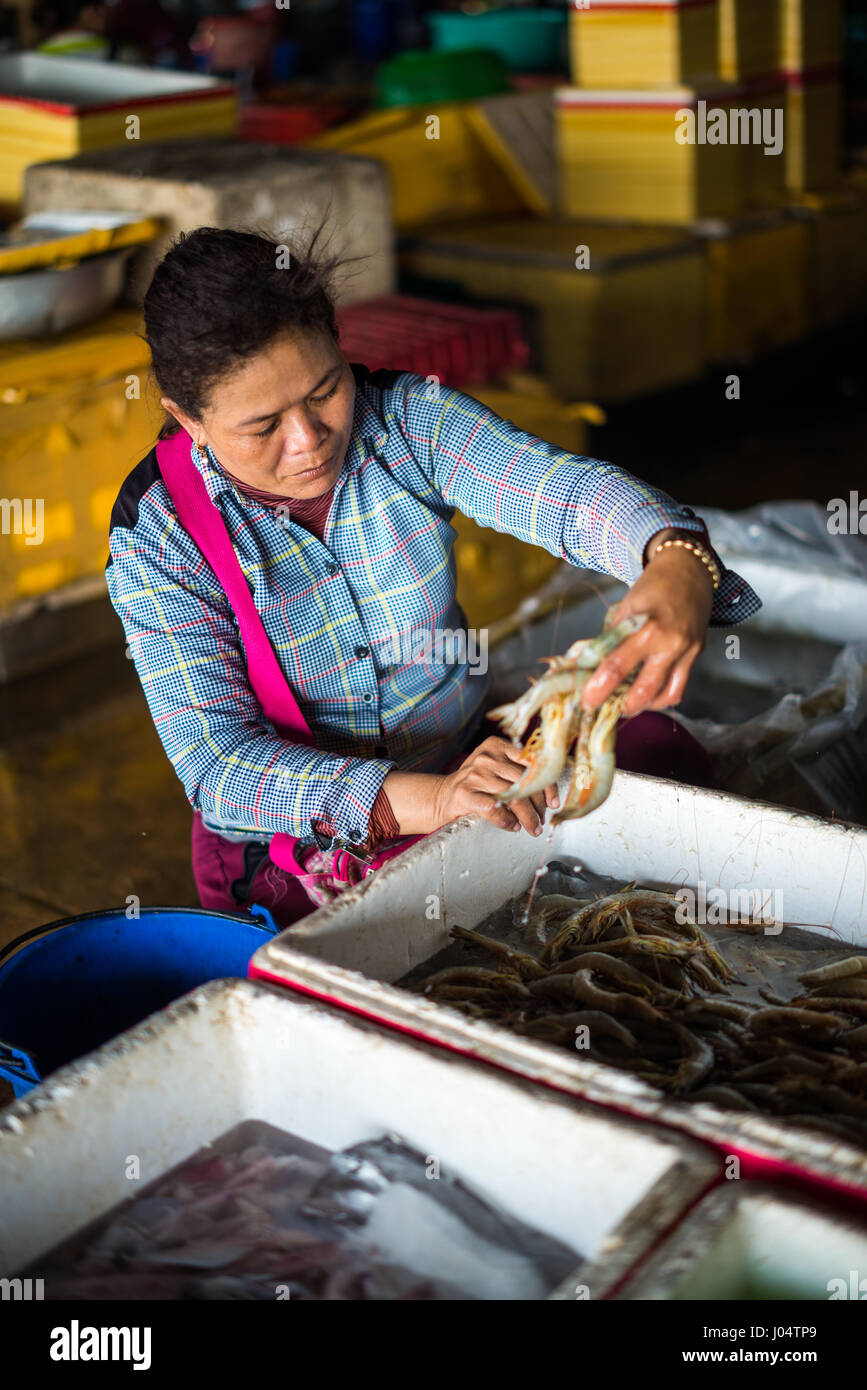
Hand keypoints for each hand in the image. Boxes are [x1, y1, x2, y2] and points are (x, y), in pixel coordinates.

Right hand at [432, 736, 559, 835]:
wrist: (442, 796)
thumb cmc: (476, 785)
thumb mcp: (496, 769)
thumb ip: (518, 772)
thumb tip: (549, 793)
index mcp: (497, 746)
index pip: (532, 763)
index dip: (547, 784)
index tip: (554, 802)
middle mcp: (486, 757)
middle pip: (524, 782)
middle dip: (538, 806)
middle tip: (541, 821)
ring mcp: (474, 775)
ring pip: (513, 797)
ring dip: (527, 817)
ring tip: (532, 828)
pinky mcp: (464, 794)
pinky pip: (494, 809)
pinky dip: (507, 820)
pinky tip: (512, 826)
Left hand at [582, 543, 713, 716]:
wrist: (689, 572)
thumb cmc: (652, 588)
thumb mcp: (625, 608)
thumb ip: (610, 638)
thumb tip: (588, 667)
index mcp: (646, 627)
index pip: (617, 666)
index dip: (598, 689)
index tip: (586, 701)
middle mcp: (669, 644)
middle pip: (643, 690)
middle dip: (620, 706)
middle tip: (604, 706)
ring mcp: (686, 652)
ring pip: (664, 696)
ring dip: (642, 706)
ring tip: (625, 703)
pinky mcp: (695, 656)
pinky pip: (678, 689)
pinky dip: (660, 698)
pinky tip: (646, 695)